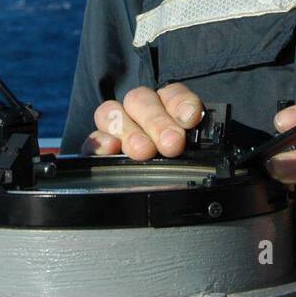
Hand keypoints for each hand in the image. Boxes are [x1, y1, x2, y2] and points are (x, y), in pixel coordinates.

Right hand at [80, 84, 203, 159]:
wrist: (156, 203)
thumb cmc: (180, 169)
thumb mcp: (194, 157)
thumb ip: (197, 146)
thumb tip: (203, 149)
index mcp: (167, 107)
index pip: (172, 94)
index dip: (181, 102)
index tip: (190, 118)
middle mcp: (139, 111)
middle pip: (140, 100)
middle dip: (156, 121)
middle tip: (171, 144)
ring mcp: (115, 126)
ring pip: (111, 112)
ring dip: (128, 130)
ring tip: (142, 151)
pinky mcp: (96, 148)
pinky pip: (91, 138)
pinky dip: (99, 141)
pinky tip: (111, 148)